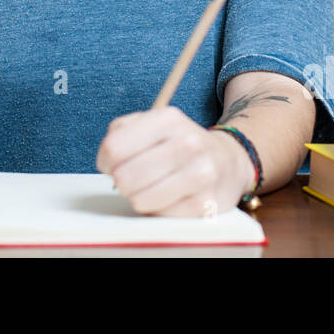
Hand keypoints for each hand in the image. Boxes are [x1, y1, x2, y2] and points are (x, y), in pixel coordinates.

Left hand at [95, 106, 254, 217]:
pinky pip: (160, 214)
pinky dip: (158, 208)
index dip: (104, 161)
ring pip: (139, 200)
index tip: (110, 165)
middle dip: (121, 182)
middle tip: (132, 179)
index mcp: (168, 119)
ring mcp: (200, 174)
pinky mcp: (206, 203)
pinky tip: (171, 196)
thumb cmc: (181, 143)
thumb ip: (122, 131)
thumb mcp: (155, 123)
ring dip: (138, 197)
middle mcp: (188, 143)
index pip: (114, 147)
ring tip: (150, 187)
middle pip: (125, 177)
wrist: (229, 161)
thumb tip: (106, 161)